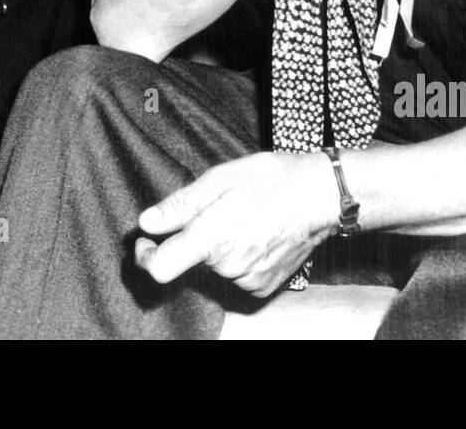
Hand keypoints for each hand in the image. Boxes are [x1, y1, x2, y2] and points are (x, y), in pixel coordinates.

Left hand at [133, 151, 341, 297]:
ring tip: (242, 218)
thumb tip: (146, 222)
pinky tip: (255, 234)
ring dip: (218, 247)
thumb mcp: (219, 179)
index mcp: (211, 238)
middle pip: (190, 261)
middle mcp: (227, 266)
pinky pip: (236, 275)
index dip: (146, 256)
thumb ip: (180, 205)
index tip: (146, 240)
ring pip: (214, 267)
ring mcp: (247, 280)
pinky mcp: (263, 286)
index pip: (160, 268)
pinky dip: (238, 257)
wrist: (319, 196)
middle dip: (193, 238)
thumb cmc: (270, 180)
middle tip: (216, 209)